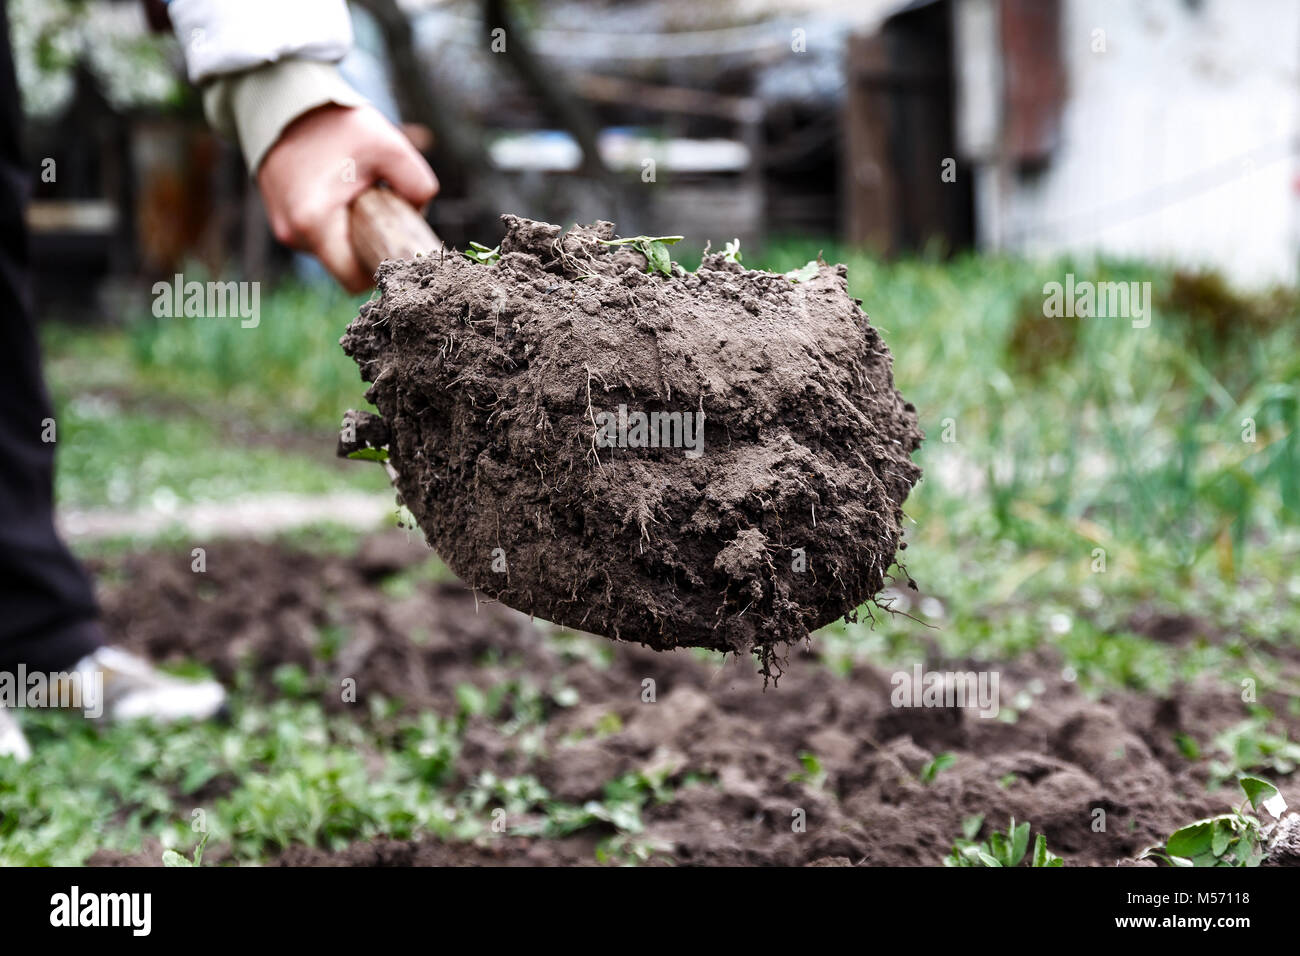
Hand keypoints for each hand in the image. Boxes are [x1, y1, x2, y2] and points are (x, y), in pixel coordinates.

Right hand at [257, 104, 437, 291]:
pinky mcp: (280, 218)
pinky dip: (336, 221)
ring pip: (332, 250)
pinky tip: (339, 190)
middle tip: (382, 210)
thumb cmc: (337, 123)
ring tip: (356, 190)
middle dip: (369, 246)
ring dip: (352, 231)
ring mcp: (282, 228)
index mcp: (314, 222)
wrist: (285, 100)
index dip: (381, 270)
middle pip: (345, 265)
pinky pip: (318, 235)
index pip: (354, 280)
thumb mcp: (391, 146)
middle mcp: (292, 233)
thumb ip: (419, 185)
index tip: (397, 245)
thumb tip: (421, 216)